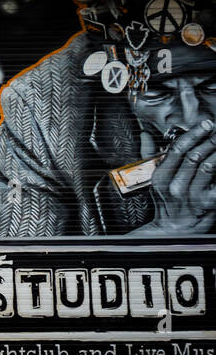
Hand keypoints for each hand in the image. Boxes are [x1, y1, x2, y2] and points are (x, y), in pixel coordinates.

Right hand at [135, 120, 215, 234]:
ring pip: (208, 166)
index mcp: (161, 176)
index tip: (205, 125)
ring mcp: (191, 194)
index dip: (193, 134)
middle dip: (210, 140)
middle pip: (194, 155)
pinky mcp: (207, 202)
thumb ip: (150, 154)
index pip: (177, 149)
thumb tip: (146, 134)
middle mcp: (175, 185)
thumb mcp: (155, 180)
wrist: (174, 229)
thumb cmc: (166, 204)